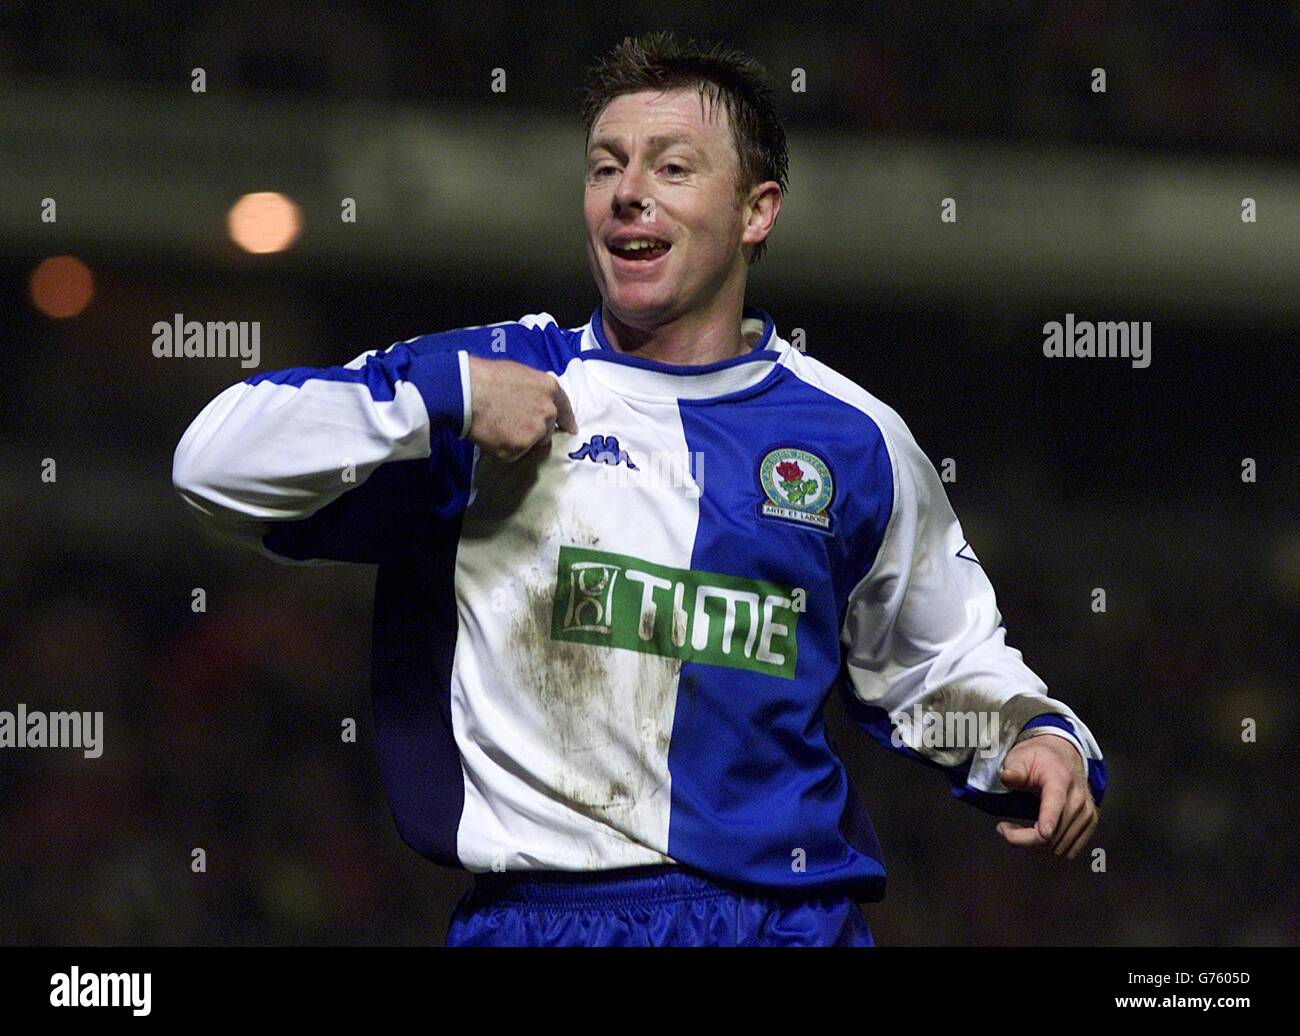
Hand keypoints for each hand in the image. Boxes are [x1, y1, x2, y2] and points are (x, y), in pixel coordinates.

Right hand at [466, 356, 577, 460]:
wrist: (467, 391)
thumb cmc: (488, 377)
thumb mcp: (520, 374)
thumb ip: (534, 391)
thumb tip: (533, 402)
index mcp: (550, 389)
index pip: (565, 410)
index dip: (566, 421)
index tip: (569, 430)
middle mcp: (548, 412)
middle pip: (547, 430)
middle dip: (535, 431)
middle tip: (514, 426)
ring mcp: (535, 431)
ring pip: (531, 443)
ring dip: (519, 440)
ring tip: (499, 427)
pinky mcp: (520, 448)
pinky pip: (514, 454)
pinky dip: (503, 449)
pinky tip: (492, 435)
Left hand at [995, 735, 1099, 859]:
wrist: (1065, 754)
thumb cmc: (1040, 757)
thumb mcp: (1021, 757)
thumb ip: (1014, 770)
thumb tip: (1007, 777)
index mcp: (1060, 780)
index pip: (1055, 807)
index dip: (1045, 824)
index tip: (1039, 832)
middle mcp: (1077, 799)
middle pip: (1052, 835)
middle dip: (1022, 838)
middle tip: (1004, 828)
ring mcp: (1086, 813)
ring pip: (1059, 847)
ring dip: (1035, 845)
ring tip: (1019, 830)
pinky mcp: (1089, 822)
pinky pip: (1069, 850)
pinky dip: (1050, 848)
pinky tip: (1037, 834)